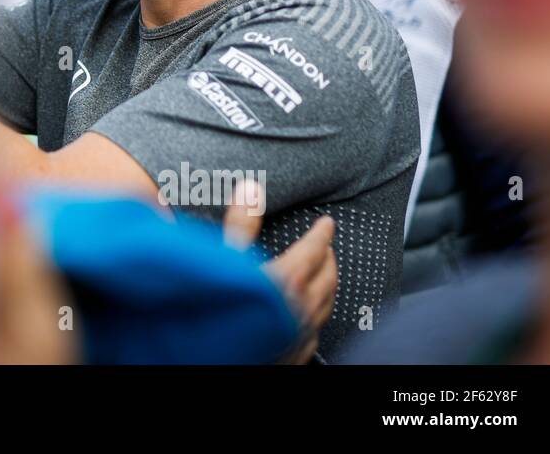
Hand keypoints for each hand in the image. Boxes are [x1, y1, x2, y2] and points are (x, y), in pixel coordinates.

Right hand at [223, 181, 336, 363]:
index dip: (321, 234)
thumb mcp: (223, 263)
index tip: (326, 223)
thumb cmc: (221, 315)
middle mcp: (301, 308)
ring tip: (322, 274)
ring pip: (326, 304)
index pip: (314, 250)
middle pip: (327, 277)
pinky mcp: (298, 353)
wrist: (224, 360)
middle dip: (328, 257)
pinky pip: (317, 328)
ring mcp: (302, 334)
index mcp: (287, 281)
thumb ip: (239, 226)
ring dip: (327, 284)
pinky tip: (307, 314)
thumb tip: (251, 189)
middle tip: (325, 245)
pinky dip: (317, 312)